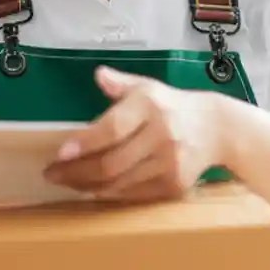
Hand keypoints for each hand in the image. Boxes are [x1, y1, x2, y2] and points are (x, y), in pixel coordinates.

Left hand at [43, 66, 225, 201]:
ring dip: (88, 186)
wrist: (218, 129)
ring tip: (66, 182)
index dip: (85, 143)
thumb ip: (121, 84)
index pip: (112, 128)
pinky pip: (134, 195)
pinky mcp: (174, 185)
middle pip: (112, 162)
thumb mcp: (149, 86)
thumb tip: (99, 75)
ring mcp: (169, 163)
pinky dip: (110, 194)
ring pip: (120, 183)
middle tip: (52, 174)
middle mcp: (161, 134)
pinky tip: (93, 190)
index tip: (60, 153)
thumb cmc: (172, 106)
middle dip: (77, 172)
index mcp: (151, 105)